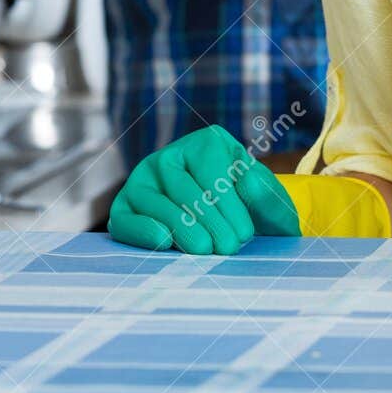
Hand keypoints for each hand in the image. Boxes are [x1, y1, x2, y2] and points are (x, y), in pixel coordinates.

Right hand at [108, 127, 300, 255]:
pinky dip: (141, 230)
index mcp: (207, 143)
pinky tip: (164, 241)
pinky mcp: (124, 208)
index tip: (245, 233)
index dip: (228, 203)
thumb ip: (265, 191)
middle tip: (228, 247)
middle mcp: (170, 156)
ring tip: (205, 250)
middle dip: (209, 220)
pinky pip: (125, 219)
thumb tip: (249, 183)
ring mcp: (143, 180)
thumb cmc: (249, 211)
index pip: (211, 170)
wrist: (228, 231)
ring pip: (155, 201)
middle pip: (184, 187)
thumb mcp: (268, 201)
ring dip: (181, 227)